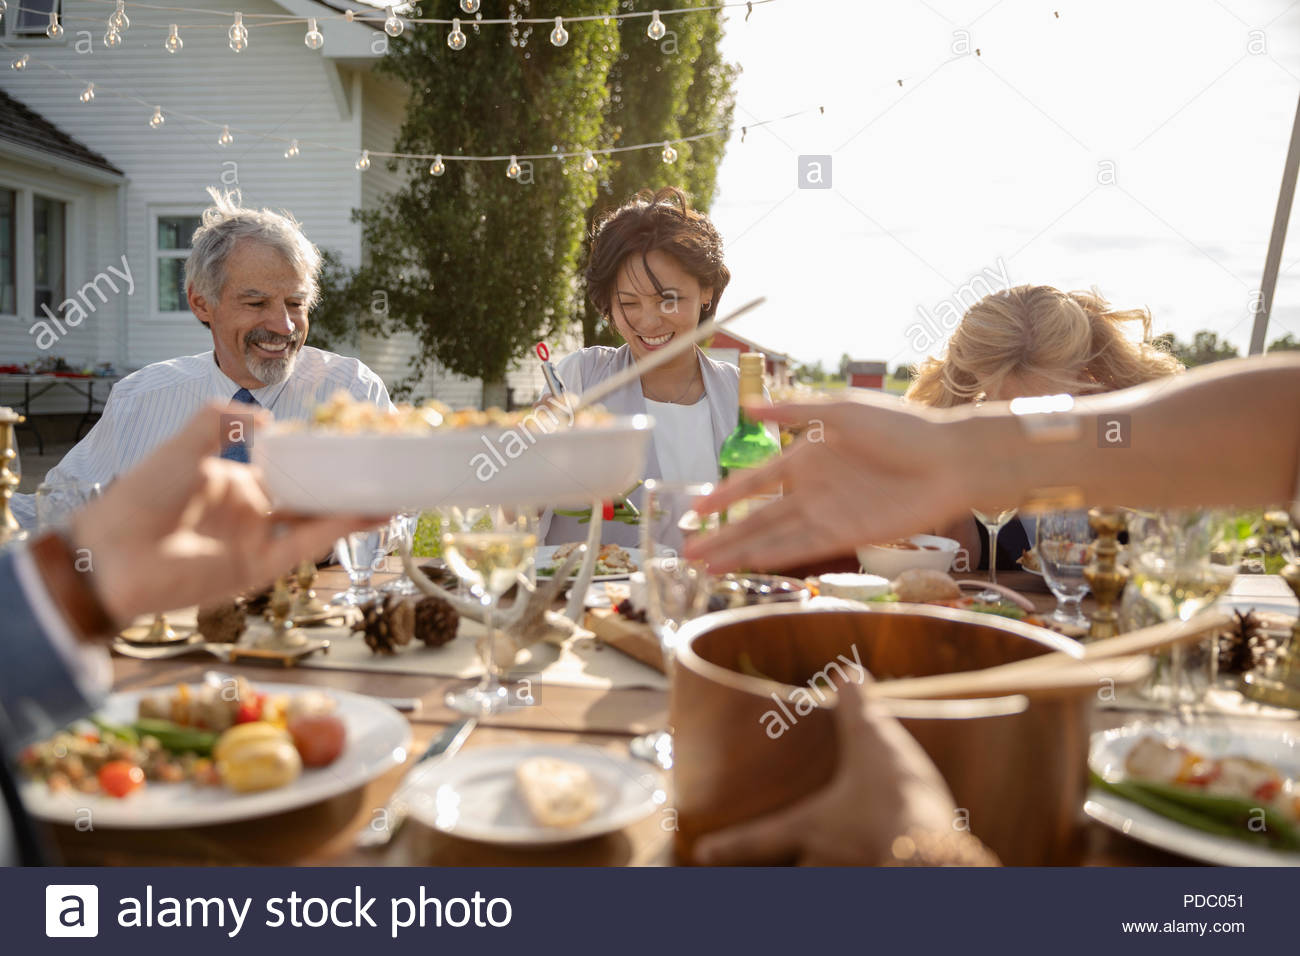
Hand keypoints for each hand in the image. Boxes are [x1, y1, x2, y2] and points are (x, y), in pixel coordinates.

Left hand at [69, 404, 379, 624]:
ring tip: (392, 494)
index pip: (289, 468)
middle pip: (311, 497)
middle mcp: (251, 513)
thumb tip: (271, 421)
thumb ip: (226, 420)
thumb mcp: (187, 440)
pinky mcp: (256, 569)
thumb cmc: (141, 492)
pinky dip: (337, 531)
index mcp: (234, 483)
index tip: (352, 444)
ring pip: (316, 524)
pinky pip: (304, 547)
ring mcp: (256, 542)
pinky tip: (366, 513)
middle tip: (385, 468)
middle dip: (347, 486)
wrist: (111, 550)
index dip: (320, 458)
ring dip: (354, 511)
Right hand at [685, 393, 983, 570]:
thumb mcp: (841, 411)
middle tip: (687, 551)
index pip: (756, 482)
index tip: (698, 509)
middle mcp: (811, 489)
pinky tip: (746, 566)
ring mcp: (827, 515)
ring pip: (772, 538)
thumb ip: (793, 413)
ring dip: (738, 553)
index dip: (726, 496)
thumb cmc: (901, 427)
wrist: (949, 460)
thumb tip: (749, 409)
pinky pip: (800, 549)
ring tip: (704, 568)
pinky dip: (772, 558)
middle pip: (757, 518)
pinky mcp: (846, 536)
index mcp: (806, 456)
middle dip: (723, 536)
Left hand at [693, 680, 957, 865]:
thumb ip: (857, 706)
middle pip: (790, 874)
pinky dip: (873, 874)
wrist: (937, 856)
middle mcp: (821, 865)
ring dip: (832, 872)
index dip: (726, 846)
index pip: (754, 840)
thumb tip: (846, 671)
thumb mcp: (875, 740)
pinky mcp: (886, 890)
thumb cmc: (896, 799)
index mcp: (808, 827)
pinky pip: (868, 882)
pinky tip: (886, 868)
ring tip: (849, 864)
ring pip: (825, 882)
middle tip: (792, 861)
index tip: (701, 852)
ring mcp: (848, 884)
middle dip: (790, 867)